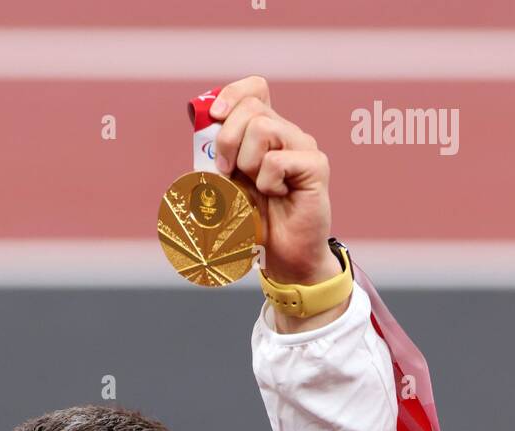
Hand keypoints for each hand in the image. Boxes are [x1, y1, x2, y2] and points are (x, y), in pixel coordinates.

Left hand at [210, 76, 338, 289]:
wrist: (284, 257)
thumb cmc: (255, 223)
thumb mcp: (227, 186)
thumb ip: (217, 158)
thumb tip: (199, 129)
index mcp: (266, 133)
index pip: (255, 89)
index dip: (232, 94)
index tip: (215, 117)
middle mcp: (287, 133)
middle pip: (252, 107)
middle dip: (228, 139)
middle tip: (228, 172)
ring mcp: (303, 147)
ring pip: (263, 129)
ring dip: (248, 164)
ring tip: (259, 189)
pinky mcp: (315, 166)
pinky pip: (277, 161)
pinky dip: (267, 182)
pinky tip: (278, 196)